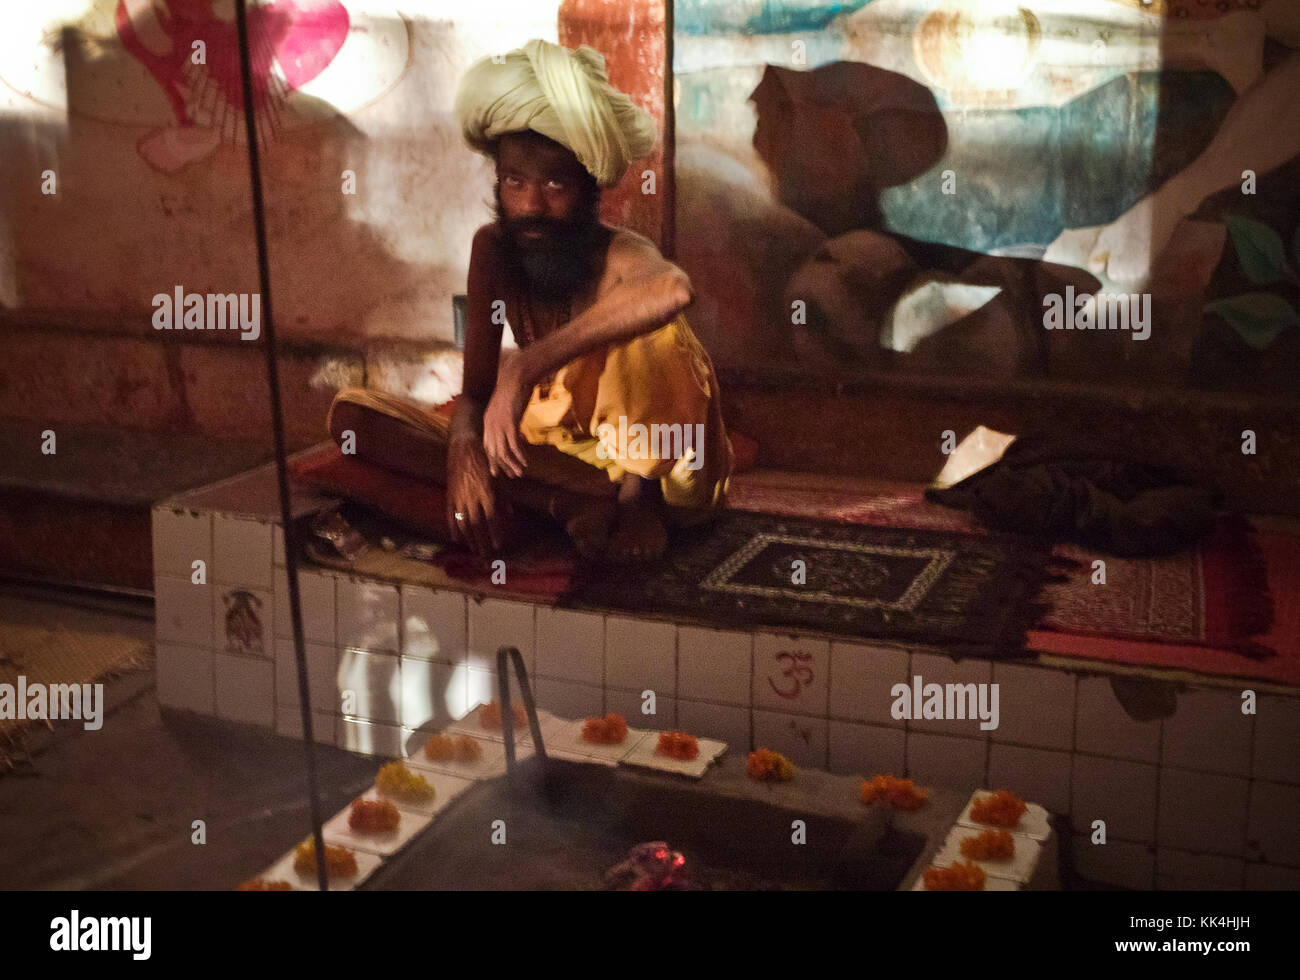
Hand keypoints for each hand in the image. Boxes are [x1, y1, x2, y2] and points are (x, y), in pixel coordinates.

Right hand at [446, 436, 503, 555]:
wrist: (464, 446)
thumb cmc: (485, 460)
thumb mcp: (499, 478)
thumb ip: (504, 497)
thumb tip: (510, 515)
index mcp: (486, 493)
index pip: (492, 519)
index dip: (495, 533)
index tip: (498, 545)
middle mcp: (472, 498)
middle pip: (477, 525)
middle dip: (482, 541)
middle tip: (486, 555)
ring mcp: (459, 497)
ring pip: (463, 523)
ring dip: (468, 538)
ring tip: (473, 549)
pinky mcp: (450, 495)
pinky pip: (450, 515)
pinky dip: (453, 527)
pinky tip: (455, 538)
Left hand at [482, 357, 531, 478]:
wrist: (517, 376)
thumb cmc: (514, 387)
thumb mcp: (507, 405)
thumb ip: (507, 416)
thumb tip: (512, 423)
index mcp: (488, 420)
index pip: (487, 445)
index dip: (492, 459)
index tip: (497, 471)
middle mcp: (490, 425)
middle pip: (494, 451)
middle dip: (502, 466)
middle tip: (512, 475)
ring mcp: (498, 424)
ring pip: (502, 451)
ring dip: (512, 464)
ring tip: (520, 473)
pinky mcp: (509, 423)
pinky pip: (513, 445)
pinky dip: (519, 455)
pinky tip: (525, 462)